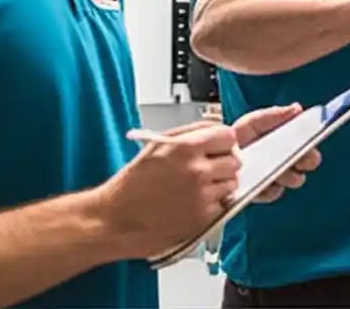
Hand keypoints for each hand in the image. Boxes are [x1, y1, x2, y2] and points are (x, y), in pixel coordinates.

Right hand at [98, 123, 240, 258]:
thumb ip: (189, 133)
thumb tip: (214, 129)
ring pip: (232, 182)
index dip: (222, 142)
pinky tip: (193, 204)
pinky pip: (224, 204)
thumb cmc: (131, 184)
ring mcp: (202, 195)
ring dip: (220, 185)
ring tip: (196, 189)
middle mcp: (196, 170)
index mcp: (185, 148)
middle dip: (223, 164)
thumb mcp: (156, 145)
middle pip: (234, 160)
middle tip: (205, 170)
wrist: (114, 220)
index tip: (217, 148)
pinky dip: (214, 205)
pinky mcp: (203, 217)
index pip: (228, 136)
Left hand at [232, 104, 322, 202]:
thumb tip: (297, 108)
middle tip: (301, 158)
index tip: (312, 141)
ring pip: (294, 179)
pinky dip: (270, 187)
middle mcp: (285, 160)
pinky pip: (274, 192)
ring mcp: (276, 177)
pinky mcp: (263, 193)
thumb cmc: (236, 138)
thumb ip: (274, 116)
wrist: (214, 155)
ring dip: (290, 174)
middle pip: (307, 162)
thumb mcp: (253, 122)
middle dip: (307, 160)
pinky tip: (263, 182)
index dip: (312, 142)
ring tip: (280, 170)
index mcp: (287, 142)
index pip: (307, 142)